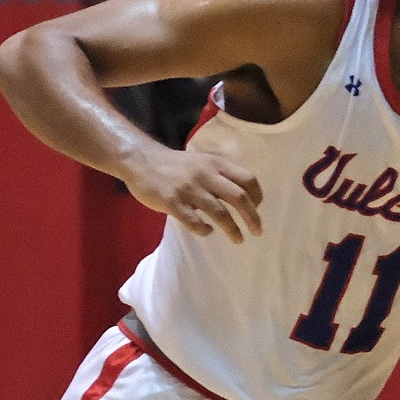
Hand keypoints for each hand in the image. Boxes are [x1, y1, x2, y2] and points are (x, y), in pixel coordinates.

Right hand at [124, 145, 263, 241]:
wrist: (141, 161)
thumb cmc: (176, 165)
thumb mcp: (203, 161)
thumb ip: (221, 174)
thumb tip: (244, 196)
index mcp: (216, 164)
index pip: (248, 179)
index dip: (257, 196)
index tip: (257, 208)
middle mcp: (205, 175)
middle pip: (238, 197)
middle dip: (252, 217)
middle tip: (257, 231)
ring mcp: (188, 189)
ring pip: (219, 213)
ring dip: (232, 229)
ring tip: (238, 239)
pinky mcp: (172, 202)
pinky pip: (194, 222)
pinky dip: (204, 230)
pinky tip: (206, 231)